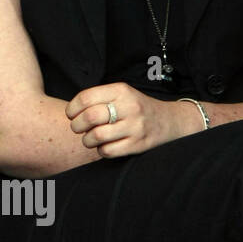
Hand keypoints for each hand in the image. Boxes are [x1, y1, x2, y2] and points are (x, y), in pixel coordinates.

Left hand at [66, 82, 201, 157]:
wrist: (171, 121)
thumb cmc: (137, 108)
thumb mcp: (121, 94)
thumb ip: (99, 98)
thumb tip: (71, 112)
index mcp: (121, 91)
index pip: (85, 98)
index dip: (72, 109)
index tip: (71, 115)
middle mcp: (129, 107)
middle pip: (89, 117)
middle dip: (76, 126)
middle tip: (78, 128)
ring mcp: (135, 127)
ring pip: (96, 136)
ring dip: (87, 140)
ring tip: (90, 138)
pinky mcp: (138, 144)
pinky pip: (108, 151)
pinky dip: (101, 150)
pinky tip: (105, 146)